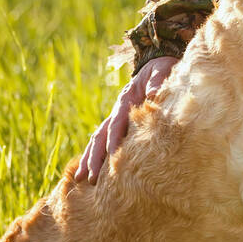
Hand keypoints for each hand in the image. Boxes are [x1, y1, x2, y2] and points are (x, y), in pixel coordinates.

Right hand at [75, 56, 177, 183]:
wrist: (156, 62)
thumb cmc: (161, 69)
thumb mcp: (162, 71)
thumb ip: (158, 81)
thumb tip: (154, 93)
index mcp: (126, 99)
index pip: (117, 122)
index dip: (114, 138)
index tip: (111, 155)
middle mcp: (117, 111)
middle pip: (100, 136)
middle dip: (94, 157)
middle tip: (90, 177)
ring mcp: (117, 118)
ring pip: (97, 141)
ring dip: (89, 159)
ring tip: (80, 179)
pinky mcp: (121, 124)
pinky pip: (104, 141)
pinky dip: (96, 156)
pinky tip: (92, 171)